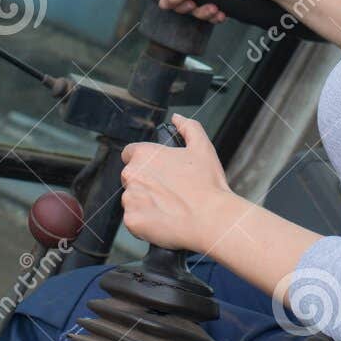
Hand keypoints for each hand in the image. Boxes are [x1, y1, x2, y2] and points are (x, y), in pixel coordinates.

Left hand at [118, 114, 240, 252]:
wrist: (211, 220)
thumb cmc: (207, 185)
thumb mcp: (202, 148)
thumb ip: (188, 127)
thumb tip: (177, 118)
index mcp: (144, 154)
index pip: (130, 154)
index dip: (145, 162)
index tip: (159, 172)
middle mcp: (132, 174)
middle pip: (131, 178)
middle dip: (145, 184)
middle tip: (169, 192)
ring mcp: (130, 199)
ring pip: (131, 200)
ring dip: (145, 204)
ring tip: (169, 208)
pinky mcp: (131, 221)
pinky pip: (134, 221)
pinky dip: (145, 223)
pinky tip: (164, 221)